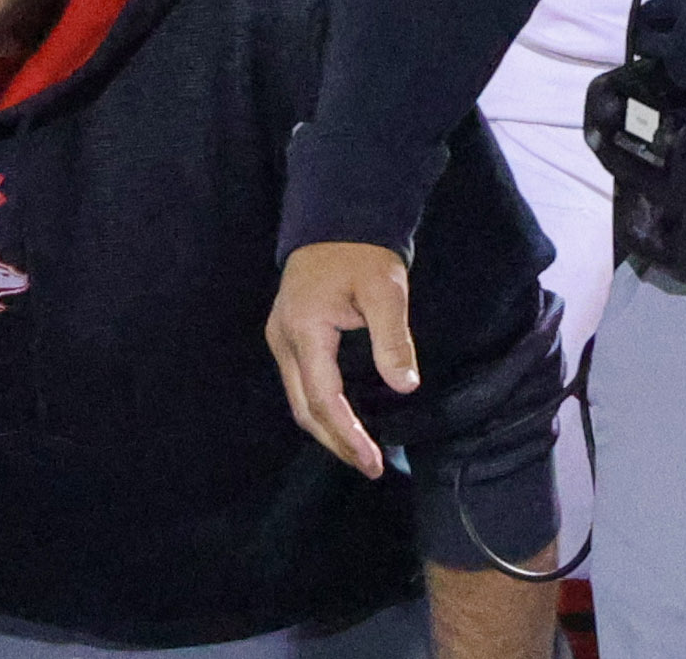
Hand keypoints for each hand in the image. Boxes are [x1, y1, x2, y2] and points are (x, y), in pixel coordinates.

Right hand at [268, 241, 414, 478]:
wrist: (336, 219)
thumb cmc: (363, 253)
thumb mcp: (386, 291)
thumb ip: (392, 340)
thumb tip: (405, 387)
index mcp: (305, 330)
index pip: (323, 398)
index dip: (346, 435)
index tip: (373, 461)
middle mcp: (283, 339)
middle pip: (303, 407)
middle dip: (335, 441)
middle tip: (370, 466)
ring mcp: (280, 337)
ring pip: (297, 399)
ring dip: (326, 428)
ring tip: (359, 452)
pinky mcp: (287, 335)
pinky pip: (299, 383)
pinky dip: (320, 408)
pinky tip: (344, 420)